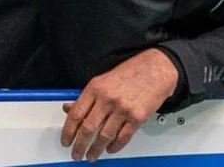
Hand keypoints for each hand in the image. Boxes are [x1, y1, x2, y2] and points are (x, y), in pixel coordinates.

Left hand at [61, 48, 179, 161]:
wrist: (157, 68)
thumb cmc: (132, 72)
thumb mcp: (104, 80)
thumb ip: (87, 97)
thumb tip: (69, 108)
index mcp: (96, 88)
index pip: (76, 114)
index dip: (68, 132)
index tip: (66, 140)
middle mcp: (108, 98)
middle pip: (88, 129)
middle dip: (80, 146)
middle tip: (77, 153)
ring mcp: (123, 108)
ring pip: (104, 136)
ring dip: (96, 150)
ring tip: (92, 155)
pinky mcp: (138, 116)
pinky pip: (123, 137)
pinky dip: (115, 146)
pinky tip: (110, 149)